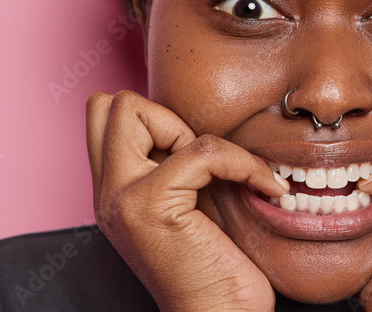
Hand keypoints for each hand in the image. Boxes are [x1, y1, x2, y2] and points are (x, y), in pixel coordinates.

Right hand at [85, 90, 287, 310]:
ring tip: (224, 181)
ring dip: (197, 136)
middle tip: (202, 164)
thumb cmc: (221, 268)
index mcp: (115, 193)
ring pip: (136, 109)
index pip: (104, 116)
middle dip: (165, 117)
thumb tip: (195, 120)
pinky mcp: (149, 205)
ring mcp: (121, 198)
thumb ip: (177, 164)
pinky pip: (203, 149)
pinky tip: (266, 188)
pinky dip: (243, 163)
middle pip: (110, 104)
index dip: (157, 121)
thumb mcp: (193, 203)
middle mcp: (108, 194)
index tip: (197, 161)